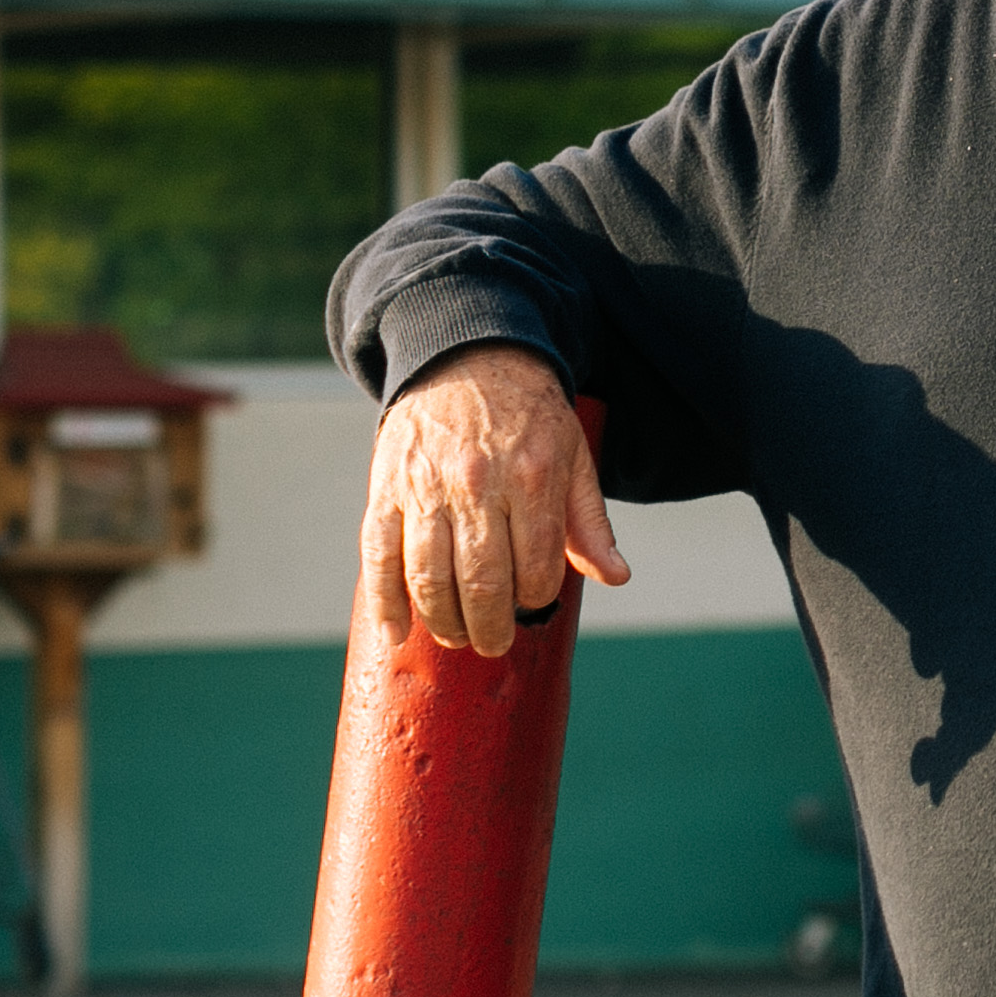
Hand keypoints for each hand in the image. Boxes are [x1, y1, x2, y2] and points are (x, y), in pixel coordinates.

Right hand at [364, 344, 629, 656]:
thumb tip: (616, 577)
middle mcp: (478, 485)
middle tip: (493, 643)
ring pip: (430, 578)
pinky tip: (395, 631)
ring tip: (456, 637)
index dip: (537, 596)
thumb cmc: (527, 412)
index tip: (533, 599)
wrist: (467, 353)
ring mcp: (427, 487)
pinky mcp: (386, 487)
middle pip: (482, 585)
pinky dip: (385, 602)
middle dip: (490, 629)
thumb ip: (589, 521)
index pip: (537, 570)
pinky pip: (379, 555)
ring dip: (443, 623)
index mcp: (532, 479)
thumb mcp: (573, 456)